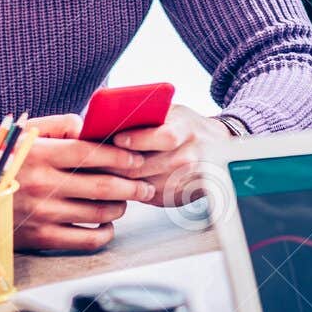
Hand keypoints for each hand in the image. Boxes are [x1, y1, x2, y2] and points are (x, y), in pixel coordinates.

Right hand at [10, 114, 154, 251]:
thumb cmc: (6, 164)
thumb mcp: (24, 135)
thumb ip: (58, 124)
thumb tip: (88, 126)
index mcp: (39, 154)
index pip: (90, 153)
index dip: (120, 157)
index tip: (137, 161)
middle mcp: (41, 184)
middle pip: (103, 186)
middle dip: (132, 186)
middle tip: (145, 187)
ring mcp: (42, 213)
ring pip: (99, 213)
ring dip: (120, 208)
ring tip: (125, 202)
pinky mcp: (41, 238)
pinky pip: (86, 239)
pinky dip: (105, 233)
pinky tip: (107, 225)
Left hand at [108, 104, 233, 206]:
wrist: (218, 151)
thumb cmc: (189, 128)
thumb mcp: (174, 113)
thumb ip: (148, 114)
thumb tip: (111, 116)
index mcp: (187, 132)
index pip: (164, 138)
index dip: (137, 140)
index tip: (117, 139)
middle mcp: (188, 159)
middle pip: (144, 166)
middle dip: (114, 163)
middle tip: (92, 158)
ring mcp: (182, 182)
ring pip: (139, 184)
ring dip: (116, 179)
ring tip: (98, 170)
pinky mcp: (175, 198)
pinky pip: (144, 196)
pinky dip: (128, 189)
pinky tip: (116, 181)